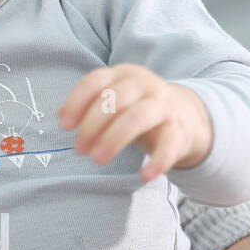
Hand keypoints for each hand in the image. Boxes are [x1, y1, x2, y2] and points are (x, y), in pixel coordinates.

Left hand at [58, 64, 212, 180]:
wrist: (186, 114)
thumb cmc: (135, 107)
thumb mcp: (113, 101)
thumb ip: (90, 107)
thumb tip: (63, 121)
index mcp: (122, 74)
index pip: (95, 81)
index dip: (76, 102)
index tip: (64, 126)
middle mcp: (144, 85)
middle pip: (115, 99)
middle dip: (93, 125)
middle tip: (79, 148)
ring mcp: (164, 105)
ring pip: (138, 117)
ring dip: (114, 139)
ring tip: (97, 159)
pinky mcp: (180, 128)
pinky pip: (170, 144)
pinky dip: (158, 160)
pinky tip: (144, 175)